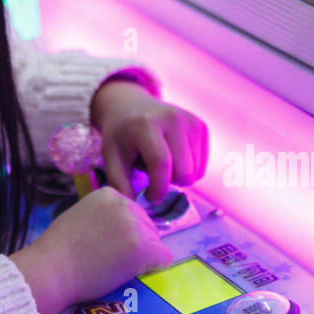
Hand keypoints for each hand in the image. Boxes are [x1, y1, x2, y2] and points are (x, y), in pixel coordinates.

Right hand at [11, 187, 171, 313]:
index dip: (123, 230)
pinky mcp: (143, 249)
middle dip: (136, 242)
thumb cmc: (58, 248)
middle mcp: (125, 205)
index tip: (106, 242)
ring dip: (143, 256)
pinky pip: (164, 258)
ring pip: (156, 242)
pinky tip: (134, 272)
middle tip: (112, 257)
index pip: (132, 211)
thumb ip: (103, 215)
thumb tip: (120, 229)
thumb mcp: (80, 214)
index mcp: (109, 193)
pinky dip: (154, 267)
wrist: (52, 269)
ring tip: (116, 266)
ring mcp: (135, 227)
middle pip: (147, 225)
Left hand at [89, 78, 208, 203]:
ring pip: (195, 171)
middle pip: (184, 171)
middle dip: (170, 183)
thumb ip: (120, 184)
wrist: (130, 105)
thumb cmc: (120, 135)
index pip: (161, 163)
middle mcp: (172, 118)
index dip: (158, 188)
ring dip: (179, 176)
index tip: (151, 198)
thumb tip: (134, 209)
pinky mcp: (200, 125)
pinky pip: (202, 165)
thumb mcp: (111, 157)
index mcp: (146, 125)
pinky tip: (173, 158)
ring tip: (161, 163)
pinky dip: (189, 170)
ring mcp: (190, 120)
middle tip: (153, 177)